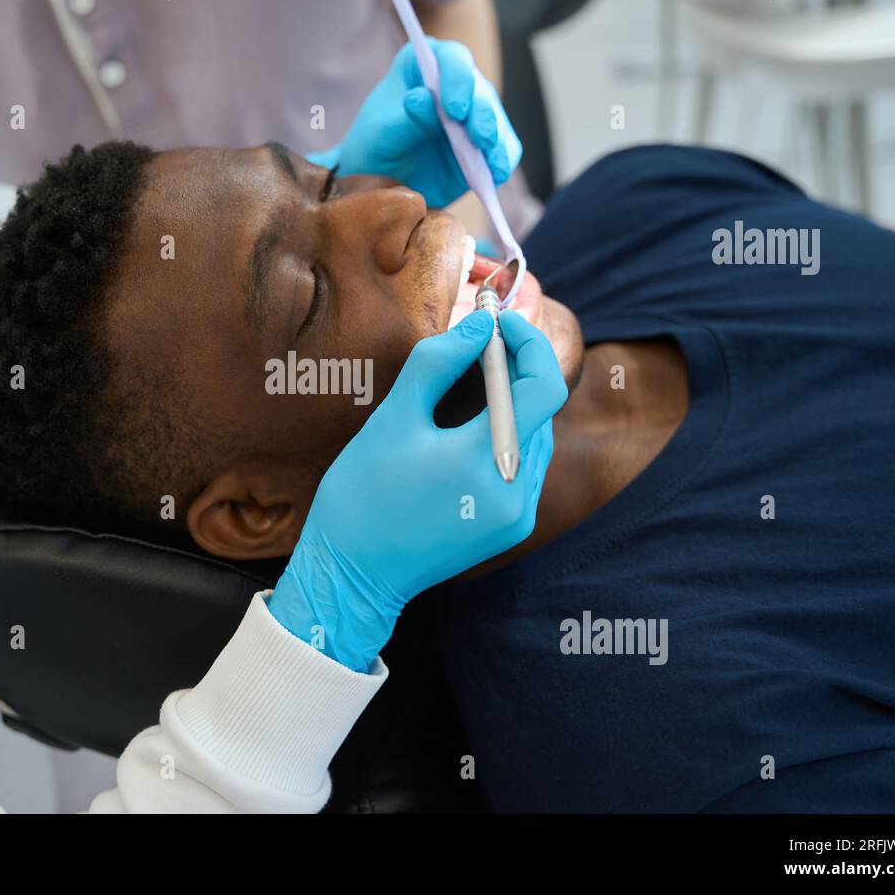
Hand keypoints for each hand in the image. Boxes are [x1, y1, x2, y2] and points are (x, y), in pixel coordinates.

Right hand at [268, 310, 566, 671]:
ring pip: (537, 437)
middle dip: (517, 370)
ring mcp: (515, 515)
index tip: (500, 321)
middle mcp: (513, 493)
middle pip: (542, 410)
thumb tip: (480, 325)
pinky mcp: (510, 528)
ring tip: (474, 381)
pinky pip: (525, 467)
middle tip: (481, 342)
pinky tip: (474, 428)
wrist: (350, 574)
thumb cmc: (362, 494)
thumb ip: (439, 362)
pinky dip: (509, 437)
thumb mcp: (393, 417)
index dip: (530, 344)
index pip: (543, 387)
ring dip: (515, 403)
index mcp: (485, 462)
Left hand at [308, 39, 521, 208]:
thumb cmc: (377, 145)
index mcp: (425, 66)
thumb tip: (423, 98)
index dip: (457, 79)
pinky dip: (502, 161)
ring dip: (496, 140)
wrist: (382, 179)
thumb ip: (405, 117)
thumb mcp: (382, 133)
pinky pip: (504, 149)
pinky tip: (496, 174)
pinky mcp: (486, 144)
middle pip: (479, 90)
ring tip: (491, 163)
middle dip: (481, 115)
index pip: (451, 59)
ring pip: (495, 120)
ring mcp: (474, 113)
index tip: (453, 109)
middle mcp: (456, 84)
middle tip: (478, 138)